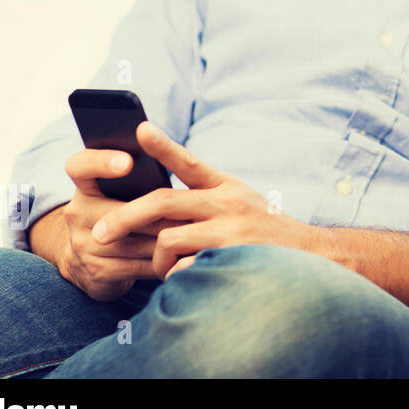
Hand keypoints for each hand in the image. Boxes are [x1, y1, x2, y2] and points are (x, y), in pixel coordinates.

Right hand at [59, 143, 188, 300]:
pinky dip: (161, 261)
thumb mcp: (125, 190)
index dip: (101, 162)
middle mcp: (77, 213)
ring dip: (164, 239)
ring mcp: (82, 245)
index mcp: (85, 185)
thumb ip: (142, 176)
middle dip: (157, 214)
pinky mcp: (96, 272)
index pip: (80, 165)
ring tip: (194, 231)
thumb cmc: (125, 209)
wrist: (95, 258)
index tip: (128, 162)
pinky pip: (136, 266)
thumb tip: (177, 162)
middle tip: (190, 209)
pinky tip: (183, 256)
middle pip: (120, 213)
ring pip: (131, 242)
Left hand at [90, 121, 317, 279]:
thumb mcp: (242, 204)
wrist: (309, 261)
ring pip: (167, 238)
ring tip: (160, 268)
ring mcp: (230, 230)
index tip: (138, 129)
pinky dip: (175, 277)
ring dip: (155, 259)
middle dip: (124, 217)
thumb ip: (207, 198)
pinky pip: (182, 268)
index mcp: (227, 187)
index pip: (189, 161)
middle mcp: (228, 202)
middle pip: (162, 201)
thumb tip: (154, 205)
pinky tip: (184, 280)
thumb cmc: (266, 234)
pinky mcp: (230, 257)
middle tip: (99, 233)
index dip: (162, 145)